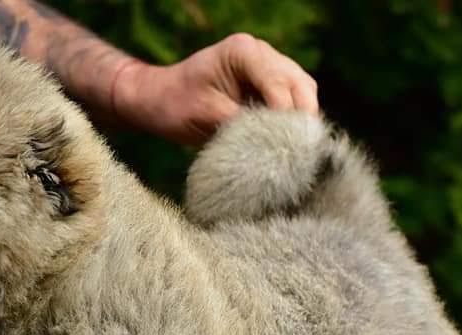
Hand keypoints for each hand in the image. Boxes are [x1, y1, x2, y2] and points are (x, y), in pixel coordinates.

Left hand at [113, 33, 318, 145]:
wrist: (159, 100)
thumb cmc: (175, 105)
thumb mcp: (206, 116)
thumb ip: (242, 126)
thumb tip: (274, 145)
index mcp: (244, 51)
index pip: (280, 86)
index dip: (287, 119)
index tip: (290, 151)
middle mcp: (262, 52)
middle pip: (300, 85)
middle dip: (302, 120)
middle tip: (302, 155)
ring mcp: (268, 66)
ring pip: (303, 92)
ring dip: (302, 121)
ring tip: (298, 152)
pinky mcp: (268, 84)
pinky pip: (293, 100)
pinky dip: (293, 121)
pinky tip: (290, 144)